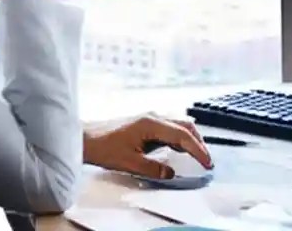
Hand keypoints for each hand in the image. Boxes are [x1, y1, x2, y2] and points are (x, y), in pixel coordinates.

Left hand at [83, 115, 213, 179]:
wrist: (84, 138)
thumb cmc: (103, 147)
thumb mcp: (129, 162)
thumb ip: (153, 168)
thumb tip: (170, 173)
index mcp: (151, 124)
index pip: (183, 136)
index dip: (198, 150)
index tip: (207, 162)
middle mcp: (153, 117)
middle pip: (185, 126)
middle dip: (198, 142)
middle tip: (206, 159)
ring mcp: (149, 117)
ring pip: (178, 124)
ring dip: (190, 138)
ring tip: (197, 154)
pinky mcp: (145, 122)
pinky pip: (169, 126)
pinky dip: (179, 136)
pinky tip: (179, 148)